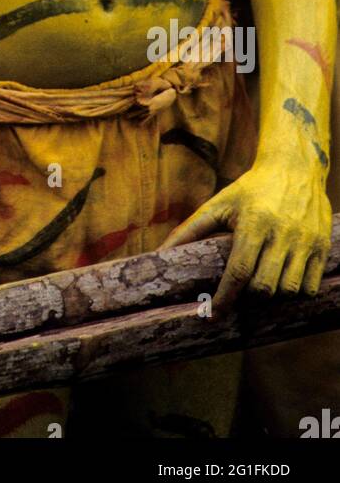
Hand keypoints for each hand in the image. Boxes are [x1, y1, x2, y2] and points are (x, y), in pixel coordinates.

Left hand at [160, 160, 331, 308]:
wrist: (295, 167)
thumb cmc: (251, 188)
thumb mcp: (218, 204)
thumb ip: (189, 230)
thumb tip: (159, 253)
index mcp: (254, 222)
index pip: (239, 271)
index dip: (225, 299)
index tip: (212, 315)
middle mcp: (282, 233)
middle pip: (265, 287)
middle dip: (249, 297)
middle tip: (240, 291)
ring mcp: (306, 241)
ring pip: (289, 291)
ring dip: (273, 296)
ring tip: (262, 282)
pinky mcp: (323, 246)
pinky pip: (310, 286)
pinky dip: (295, 291)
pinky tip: (283, 278)